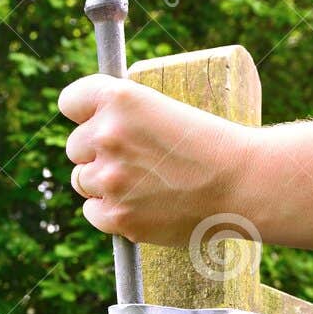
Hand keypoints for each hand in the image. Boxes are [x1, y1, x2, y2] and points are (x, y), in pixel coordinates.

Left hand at [58, 73, 255, 244]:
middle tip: (137, 160)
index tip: (96, 122)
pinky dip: (111, 212)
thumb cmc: (212, 145)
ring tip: (145, 183)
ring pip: (82, 181)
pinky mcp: (117, 215)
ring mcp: (109, 178)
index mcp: (119, 98)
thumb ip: (123, 117)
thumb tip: (90, 129)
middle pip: (75, 147)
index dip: (84, 114)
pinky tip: (142, 204)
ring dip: (104, 183)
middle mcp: (107, 135)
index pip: (70, 102)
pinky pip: (93, 212)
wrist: (242, 184)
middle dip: (97, 153)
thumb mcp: (164, 110)